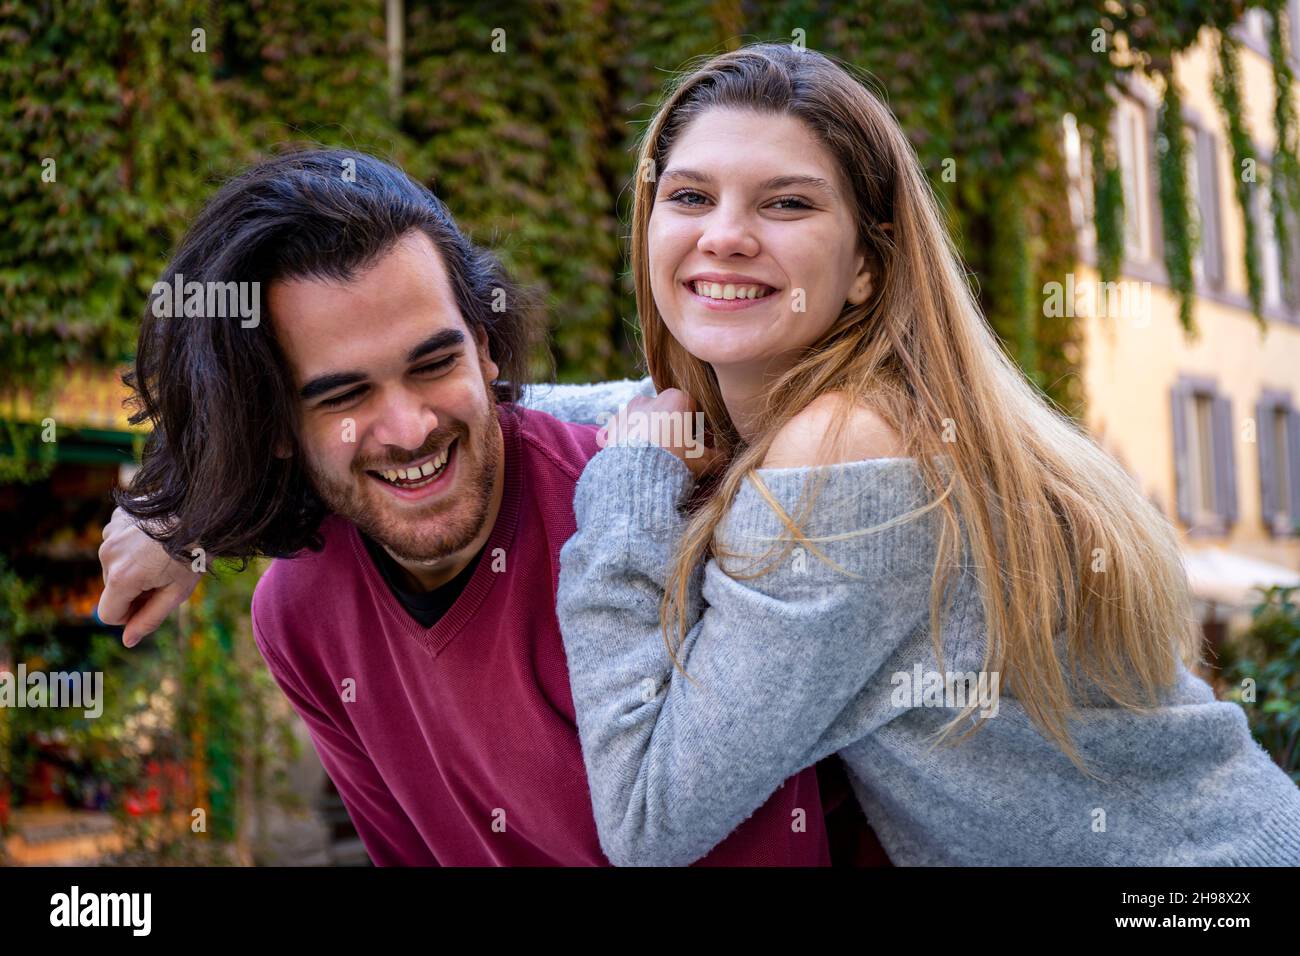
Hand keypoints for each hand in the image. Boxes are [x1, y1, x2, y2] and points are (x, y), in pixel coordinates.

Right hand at [97, 506, 200, 646]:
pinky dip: (133, 544)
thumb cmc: (194, 554)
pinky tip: (156, 538)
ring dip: (133, 565)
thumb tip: (128, 641)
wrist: (204, 510)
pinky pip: (118, 541)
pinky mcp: (116, 517)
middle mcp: (107, 555)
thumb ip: (149, 619)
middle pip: (112, 588)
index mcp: (120, 578)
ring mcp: (110, 533)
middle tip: (165, 575)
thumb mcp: (176, 593)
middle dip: (134, 589)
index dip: (130, 615)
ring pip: (114, 564)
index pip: (108, 614)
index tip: (152, 602)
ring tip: (162, 554)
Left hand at [596, 388, 722, 479]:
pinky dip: (634, 441)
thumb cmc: (672, 463)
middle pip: (668, 413)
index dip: (700, 429)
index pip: (694, 409)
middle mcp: (649, 398)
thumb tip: (725, 455)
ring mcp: (628, 410)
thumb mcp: (703, 461)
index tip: (700, 446)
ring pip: (647, 420)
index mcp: (675, 399)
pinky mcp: (611, 426)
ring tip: (656, 458)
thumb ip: (718, 455)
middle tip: (678, 453)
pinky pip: (627, 431)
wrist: (634, 477)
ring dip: (653, 434)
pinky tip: (639, 459)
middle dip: (674, 430)